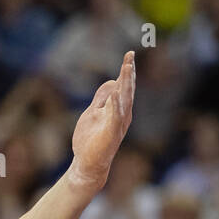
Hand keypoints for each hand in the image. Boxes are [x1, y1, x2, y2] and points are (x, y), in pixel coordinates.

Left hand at [70, 51, 135, 190]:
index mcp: (118, 109)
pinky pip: (114, 117)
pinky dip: (115, 105)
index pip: (124, 87)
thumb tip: (111, 81)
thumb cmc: (90, 140)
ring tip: (127, 68)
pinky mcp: (110, 134)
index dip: (127, 71)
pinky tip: (115, 93)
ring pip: (124, 100)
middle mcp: (122, 115)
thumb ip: (101, 98)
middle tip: (130, 56)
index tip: (129, 54)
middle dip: (128, 73)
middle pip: (127, 90)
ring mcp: (117, 124)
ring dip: (125, 84)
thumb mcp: (93, 113)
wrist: (87, 165)